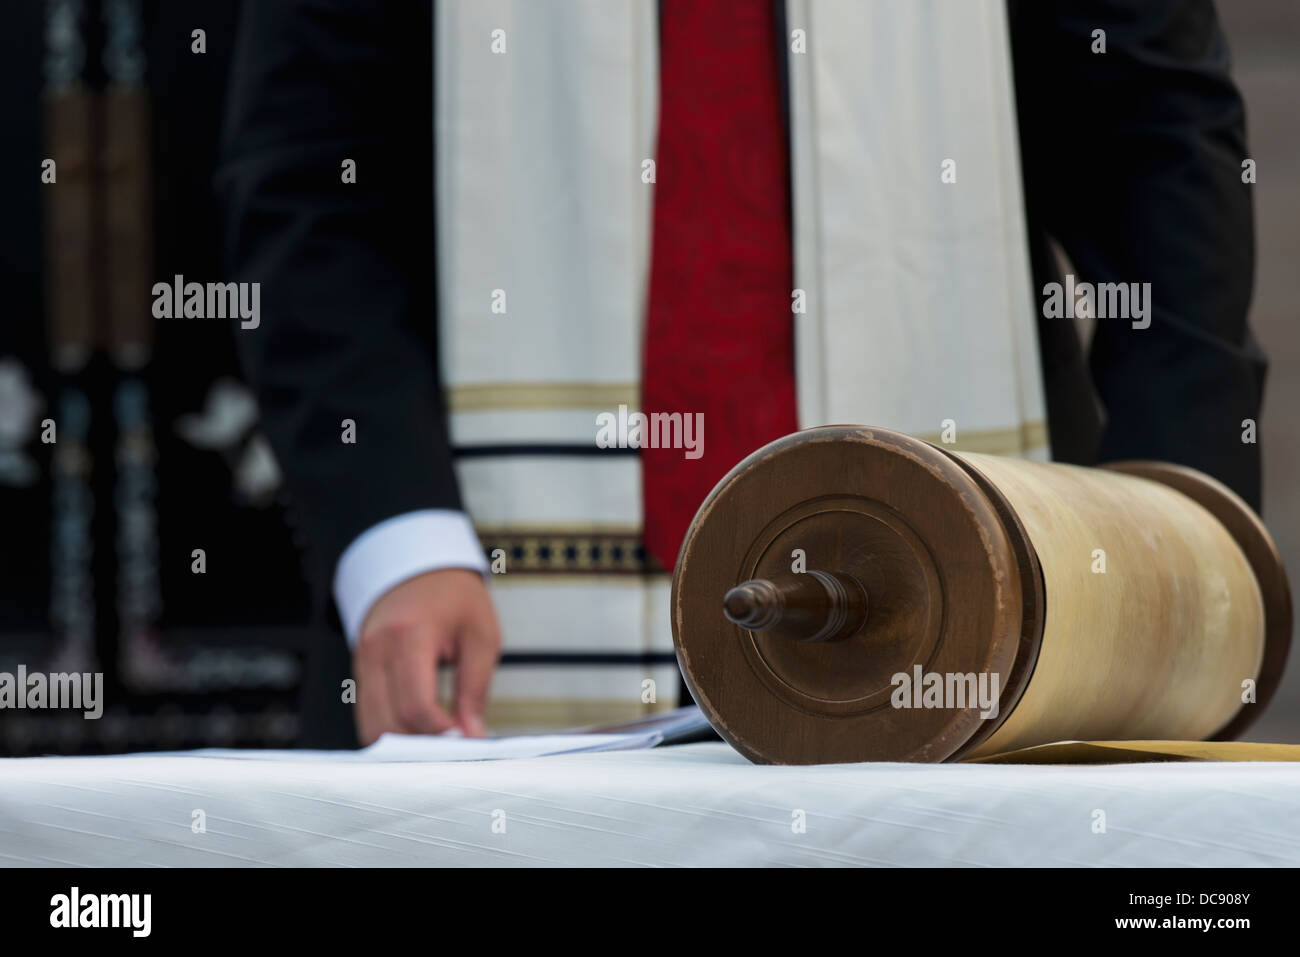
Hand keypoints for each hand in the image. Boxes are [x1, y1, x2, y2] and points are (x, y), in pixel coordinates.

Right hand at [352, 568, 501, 744]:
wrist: (419, 565)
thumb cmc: (453, 595)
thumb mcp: (481, 635)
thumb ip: (475, 689)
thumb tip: (473, 737)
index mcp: (409, 635)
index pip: (416, 705)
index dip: (440, 734)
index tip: (464, 743)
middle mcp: (377, 650)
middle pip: (390, 722)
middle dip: (424, 746)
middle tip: (454, 751)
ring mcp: (362, 661)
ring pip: (372, 726)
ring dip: (405, 744)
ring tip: (438, 744)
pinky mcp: (359, 671)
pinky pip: (368, 715)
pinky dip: (392, 731)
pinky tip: (419, 732)